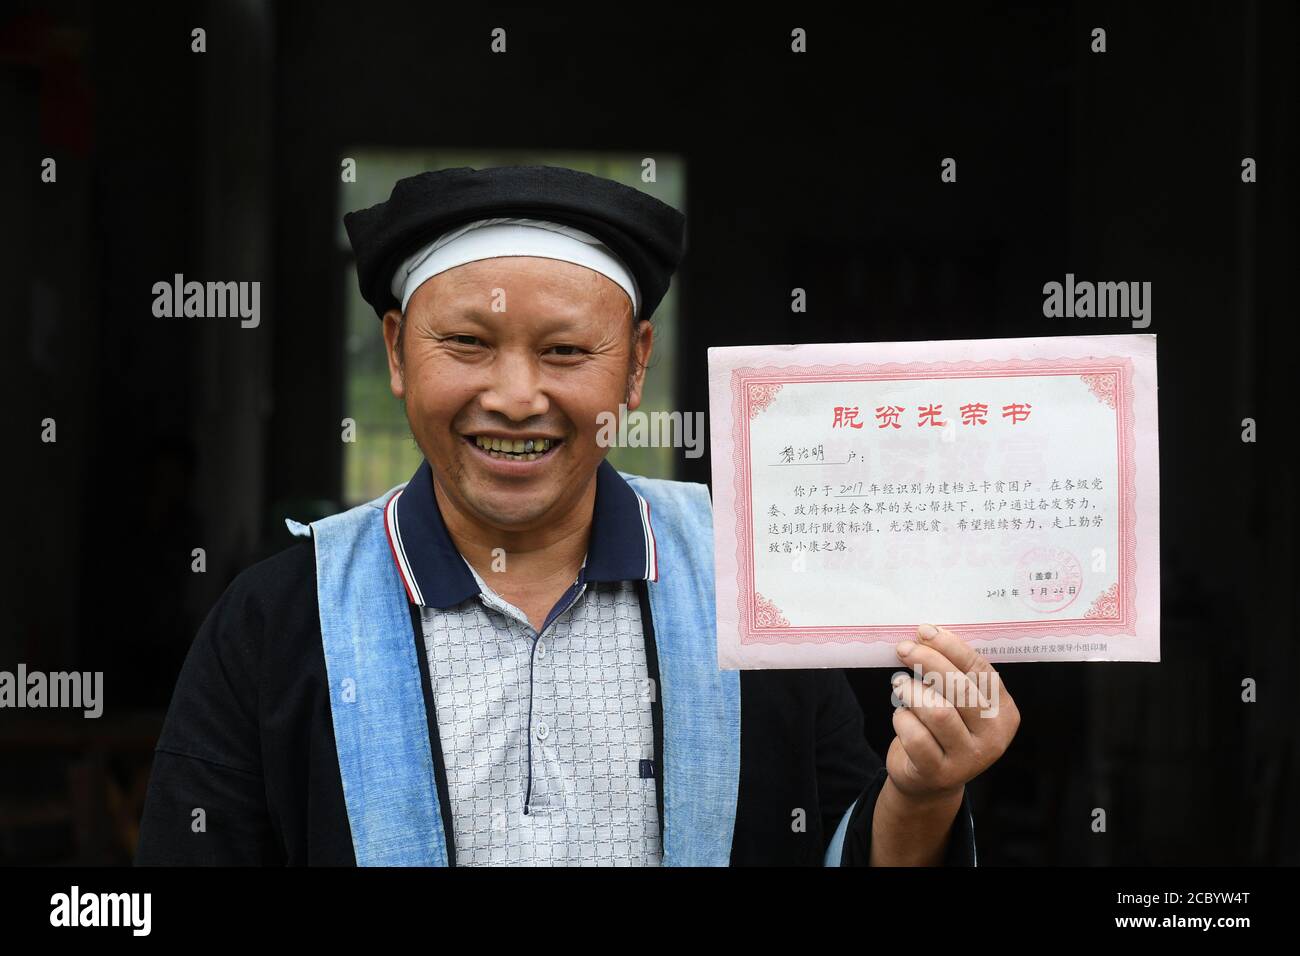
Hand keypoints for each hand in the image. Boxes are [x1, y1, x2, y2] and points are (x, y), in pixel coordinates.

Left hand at [886, 622, 1019, 802]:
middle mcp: (993, 737)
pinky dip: (902, 719)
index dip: (951, 647)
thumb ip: (953, 673)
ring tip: (900, 686)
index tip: (925, 631)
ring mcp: (968, 759)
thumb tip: (927, 634)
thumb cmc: (943, 728)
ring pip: (937, 712)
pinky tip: (901, 717)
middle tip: (904, 649)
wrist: (929, 779)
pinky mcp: (939, 773)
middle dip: (928, 662)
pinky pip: (915, 736)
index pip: (981, 671)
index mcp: (1004, 712)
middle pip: (960, 689)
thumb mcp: (958, 701)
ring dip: (911, 692)